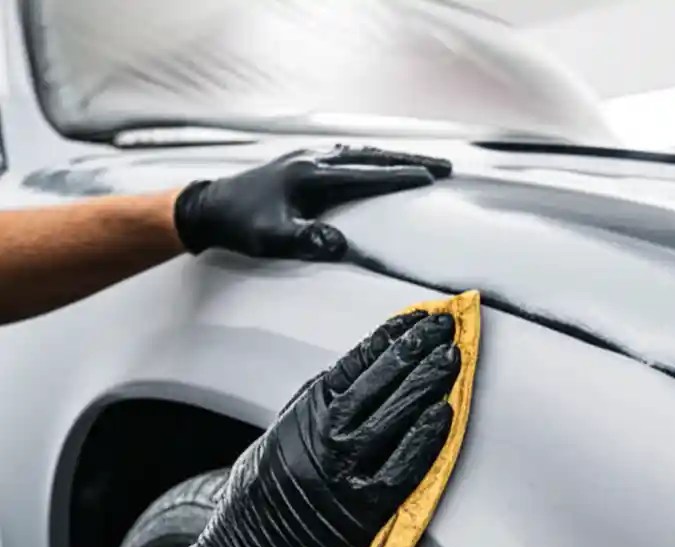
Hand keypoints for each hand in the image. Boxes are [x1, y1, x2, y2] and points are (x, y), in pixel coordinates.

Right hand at [171, 311, 459, 546]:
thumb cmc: (256, 505)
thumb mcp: (277, 439)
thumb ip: (313, 407)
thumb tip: (355, 373)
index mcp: (304, 415)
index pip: (356, 363)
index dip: (390, 337)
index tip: (416, 317)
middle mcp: (326, 437)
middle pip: (382, 381)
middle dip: (417, 348)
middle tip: (446, 326)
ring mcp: (347, 472)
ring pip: (398, 416)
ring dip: (429, 382)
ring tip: (452, 357)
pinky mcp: (366, 509)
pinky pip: (406, 466)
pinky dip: (427, 438)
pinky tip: (446, 413)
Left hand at [173, 145, 451, 259]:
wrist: (208, 207)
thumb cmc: (241, 226)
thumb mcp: (272, 240)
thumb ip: (307, 241)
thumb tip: (340, 245)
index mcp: (312, 177)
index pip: (368, 175)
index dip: (401, 175)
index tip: (432, 177)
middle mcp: (313, 160)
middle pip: (372, 156)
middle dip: (410, 160)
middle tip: (444, 166)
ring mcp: (307, 156)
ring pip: (361, 152)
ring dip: (393, 156)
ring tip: (422, 162)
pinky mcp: (301, 161)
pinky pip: (347, 153)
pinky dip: (371, 156)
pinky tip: (377, 161)